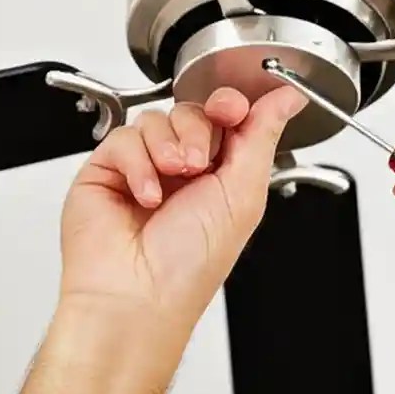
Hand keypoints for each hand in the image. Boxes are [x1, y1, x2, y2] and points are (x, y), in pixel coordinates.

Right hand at [58, 86, 306, 330]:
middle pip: (191, 111)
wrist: (139, 295)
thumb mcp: (244, 194)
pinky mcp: (106, 172)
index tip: (232, 109)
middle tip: (198, 163)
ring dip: (167, 146)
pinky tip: (145, 196)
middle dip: (198, 131)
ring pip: (155, 119)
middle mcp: (180, 171)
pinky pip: (123, 138)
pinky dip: (137, 164)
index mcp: (219, 176)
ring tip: (170, 179)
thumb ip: (263, 136)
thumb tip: (288, 98)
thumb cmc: (190, 265)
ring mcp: (142, 170)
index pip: (226, 118)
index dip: (230, 104)